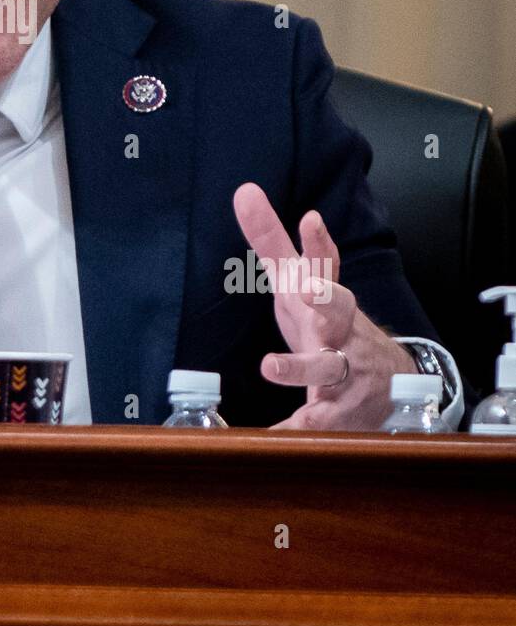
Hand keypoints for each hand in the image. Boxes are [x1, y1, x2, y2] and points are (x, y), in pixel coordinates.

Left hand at [232, 182, 415, 430]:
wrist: (383, 382)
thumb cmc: (327, 321)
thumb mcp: (299, 281)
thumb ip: (272, 240)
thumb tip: (243, 191)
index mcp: (327, 297)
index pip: (327, 264)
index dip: (320, 243)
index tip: (309, 220)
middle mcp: (340, 330)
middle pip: (339, 311)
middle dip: (326, 299)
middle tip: (308, 289)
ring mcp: (344, 370)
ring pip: (327, 368)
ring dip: (300, 365)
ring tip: (270, 364)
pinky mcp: (337, 409)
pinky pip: (315, 420)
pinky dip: (296, 427)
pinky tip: (277, 434)